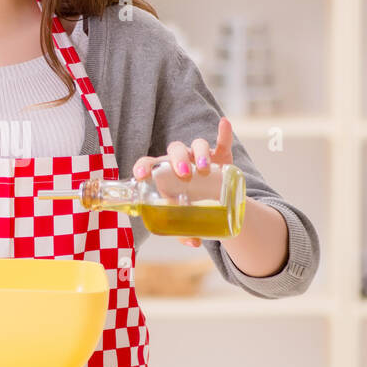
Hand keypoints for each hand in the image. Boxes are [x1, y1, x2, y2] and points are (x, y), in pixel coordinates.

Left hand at [132, 116, 233, 248]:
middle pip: (174, 150)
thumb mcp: (183, 217)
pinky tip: (224, 124)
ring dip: (199, 152)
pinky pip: (222, 141)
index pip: (148, 163)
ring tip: (203, 168)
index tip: (142, 176)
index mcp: (163, 173)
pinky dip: (224, 132)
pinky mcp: (220, 155)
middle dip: (177, 160)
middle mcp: (179, 160)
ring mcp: (199, 156)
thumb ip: (184, 229)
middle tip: (183, 174)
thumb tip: (194, 242)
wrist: (212, 196)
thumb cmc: (188, 206)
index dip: (143, 166)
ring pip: (196, 145)